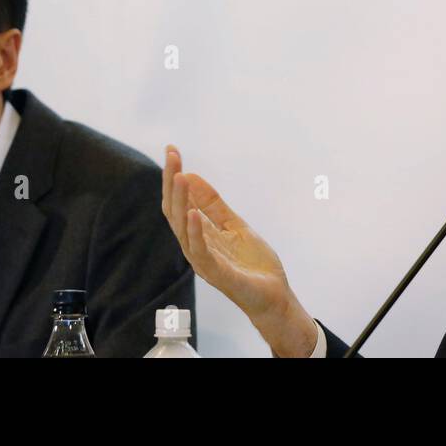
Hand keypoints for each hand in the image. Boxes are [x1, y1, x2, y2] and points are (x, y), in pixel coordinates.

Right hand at [162, 145, 318, 356]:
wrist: (274, 295)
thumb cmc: (252, 264)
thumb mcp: (234, 225)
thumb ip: (213, 204)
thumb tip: (191, 175)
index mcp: (198, 235)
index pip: (178, 202)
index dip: (173, 177)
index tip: (171, 150)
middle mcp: (195, 247)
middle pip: (175, 212)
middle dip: (172, 183)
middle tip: (172, 155)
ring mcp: (205, 261)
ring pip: (183, 230)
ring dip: (181, 202)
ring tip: (180, 176)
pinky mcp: (218, 274)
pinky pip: (201, 253)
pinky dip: (195, 233)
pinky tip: (193, 213)